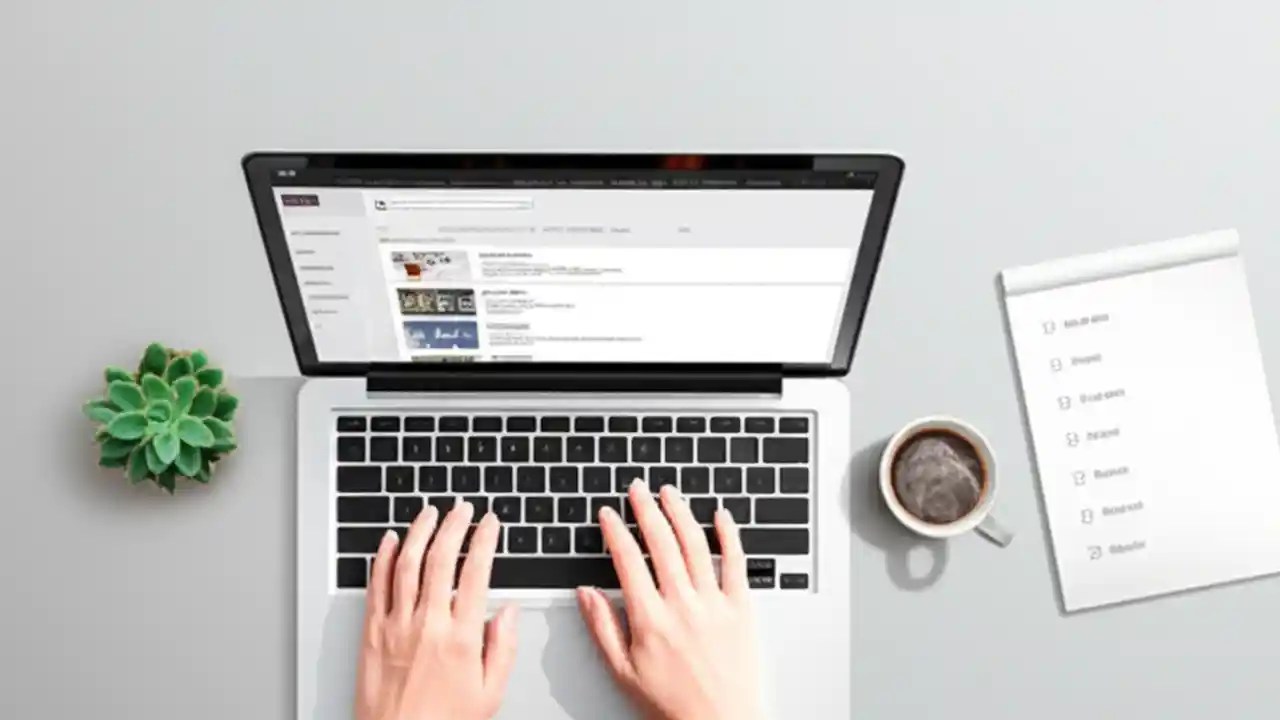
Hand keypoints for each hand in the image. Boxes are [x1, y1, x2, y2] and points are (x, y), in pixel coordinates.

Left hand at [356, 503, 517, 719]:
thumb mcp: (488, 694)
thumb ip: (503, 649)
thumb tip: (509, 613)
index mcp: (461, 639)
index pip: (476, 573)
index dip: (485, 541)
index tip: (490, 523)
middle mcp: (428, 625)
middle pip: (441, 559)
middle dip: (454, 526)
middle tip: (462, 509)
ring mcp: (396, 626)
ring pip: (406, 564)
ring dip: (419, 531)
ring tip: (429, 513)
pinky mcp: (371, 632)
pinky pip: (376, 585)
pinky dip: (383, 557)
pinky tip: (390, 541)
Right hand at [577, 482, 764, 719]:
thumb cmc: (672, 704)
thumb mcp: (624, 672)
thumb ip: (602, 628)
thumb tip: (586, 593)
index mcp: (650, 619)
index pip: (628, 560)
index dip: (615, 531)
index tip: (608, 514)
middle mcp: (682, 605)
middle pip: (661, 543)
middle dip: (645, 509)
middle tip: (637, 489)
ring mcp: (714, 604)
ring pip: (695, 544)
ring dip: (680, 512)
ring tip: (668, 493)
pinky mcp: (742, 608)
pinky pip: (736, 562)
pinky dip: (729, 534)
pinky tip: (720, 515)